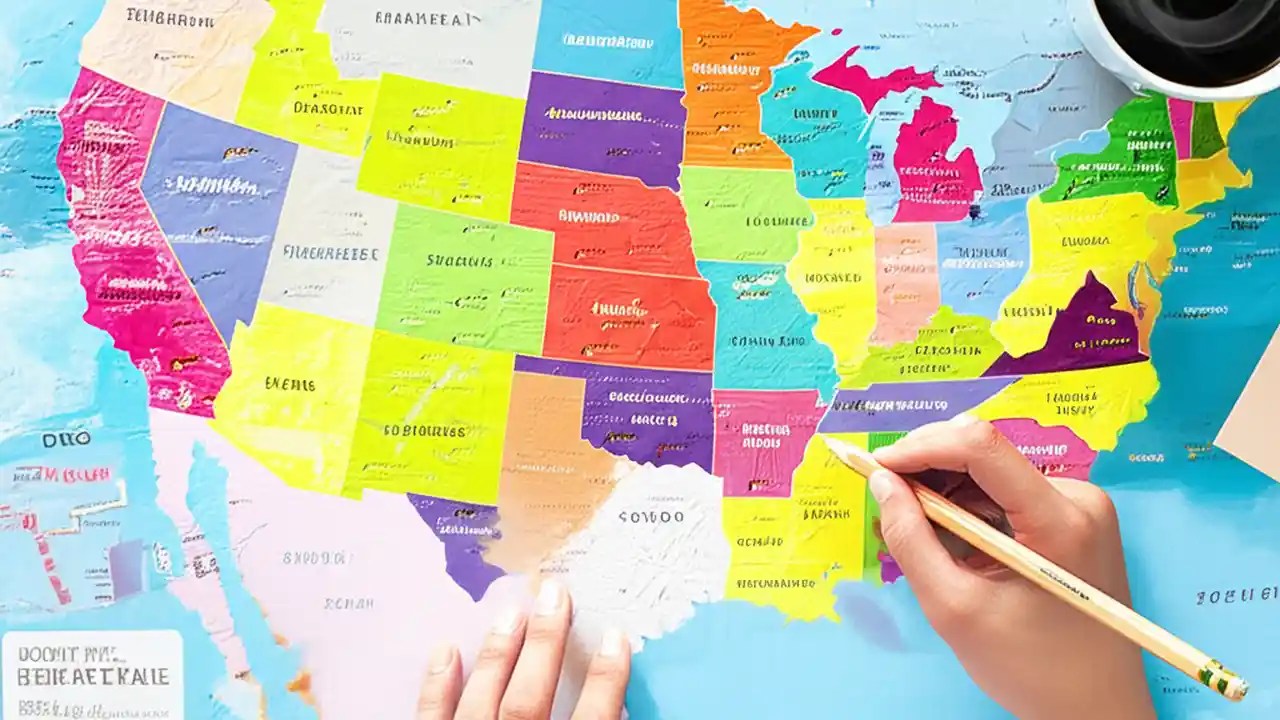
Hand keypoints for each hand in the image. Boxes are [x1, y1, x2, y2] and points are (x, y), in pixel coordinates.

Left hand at [417, 580, 629, 719]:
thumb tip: (622, 709)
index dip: (606, 680)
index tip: (616, 638)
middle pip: (529, 698)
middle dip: (545, 644)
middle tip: (555, 596)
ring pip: (481, 701)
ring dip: (498, 654)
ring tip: (511, 614)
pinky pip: (431, 719)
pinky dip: (437, 686)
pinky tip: (445, 653)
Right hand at [870, 414, 1156, 719]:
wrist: (1095, 707)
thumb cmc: (1029, 668)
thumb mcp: (953, 608)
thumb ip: (911, 539)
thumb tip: (882, 483)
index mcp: (1058, 520)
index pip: (981, 447)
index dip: (921, 447)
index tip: (876, 468)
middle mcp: (1078, 498)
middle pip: (986, 454)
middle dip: (928, 469)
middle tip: (887, 501)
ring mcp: (1081, 506)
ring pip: (993, 473)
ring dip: (947, 492)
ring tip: (919, 532)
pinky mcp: (1076, 519)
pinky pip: (1009, 493)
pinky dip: (971, 508)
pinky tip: (953, 541)